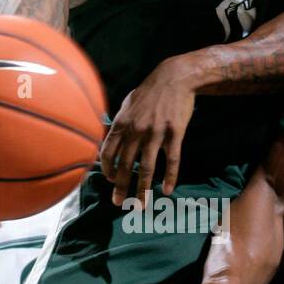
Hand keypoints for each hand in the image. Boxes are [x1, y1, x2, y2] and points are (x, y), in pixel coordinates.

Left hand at [99, 59, 196, 205]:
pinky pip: (172, 161)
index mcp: (122, 123)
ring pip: (147, 168)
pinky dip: (171, 177)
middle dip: (120, 187)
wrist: (175, 77)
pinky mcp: (175, 134)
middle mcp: (136, 130)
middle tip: (118, 203)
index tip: (110, 181)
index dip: (107, 170)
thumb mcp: (127, 104)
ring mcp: (156, 133)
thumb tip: (109, 140)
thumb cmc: (150, 91)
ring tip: (140, 205)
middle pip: (126, 165)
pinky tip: (168, 190)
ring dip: (143, 189)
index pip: (108, 153)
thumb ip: (119, 124)